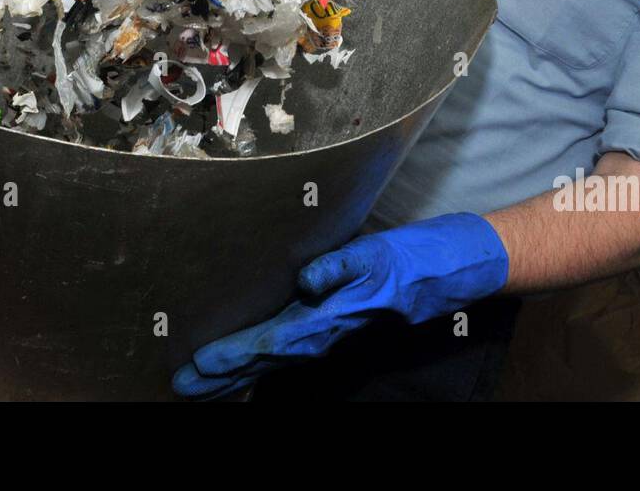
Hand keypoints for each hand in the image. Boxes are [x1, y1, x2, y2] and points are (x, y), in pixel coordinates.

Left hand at [172, 212, 508, 397]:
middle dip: (226, 376)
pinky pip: (292, 350)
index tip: (203, 362)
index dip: (238, 352)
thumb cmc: (418, 259)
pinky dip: (264, 362)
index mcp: (335, 313)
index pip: (276, 339)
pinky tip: (246, 371)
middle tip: (184, 386)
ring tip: (202, 387)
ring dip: (239, 375)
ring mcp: (334, 330)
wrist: (455, 270)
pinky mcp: (338, 322)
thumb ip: (341, 266)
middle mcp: (329, 329)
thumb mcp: (380, 253)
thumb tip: (305, 280)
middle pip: (268, 360)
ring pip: (277, 360)